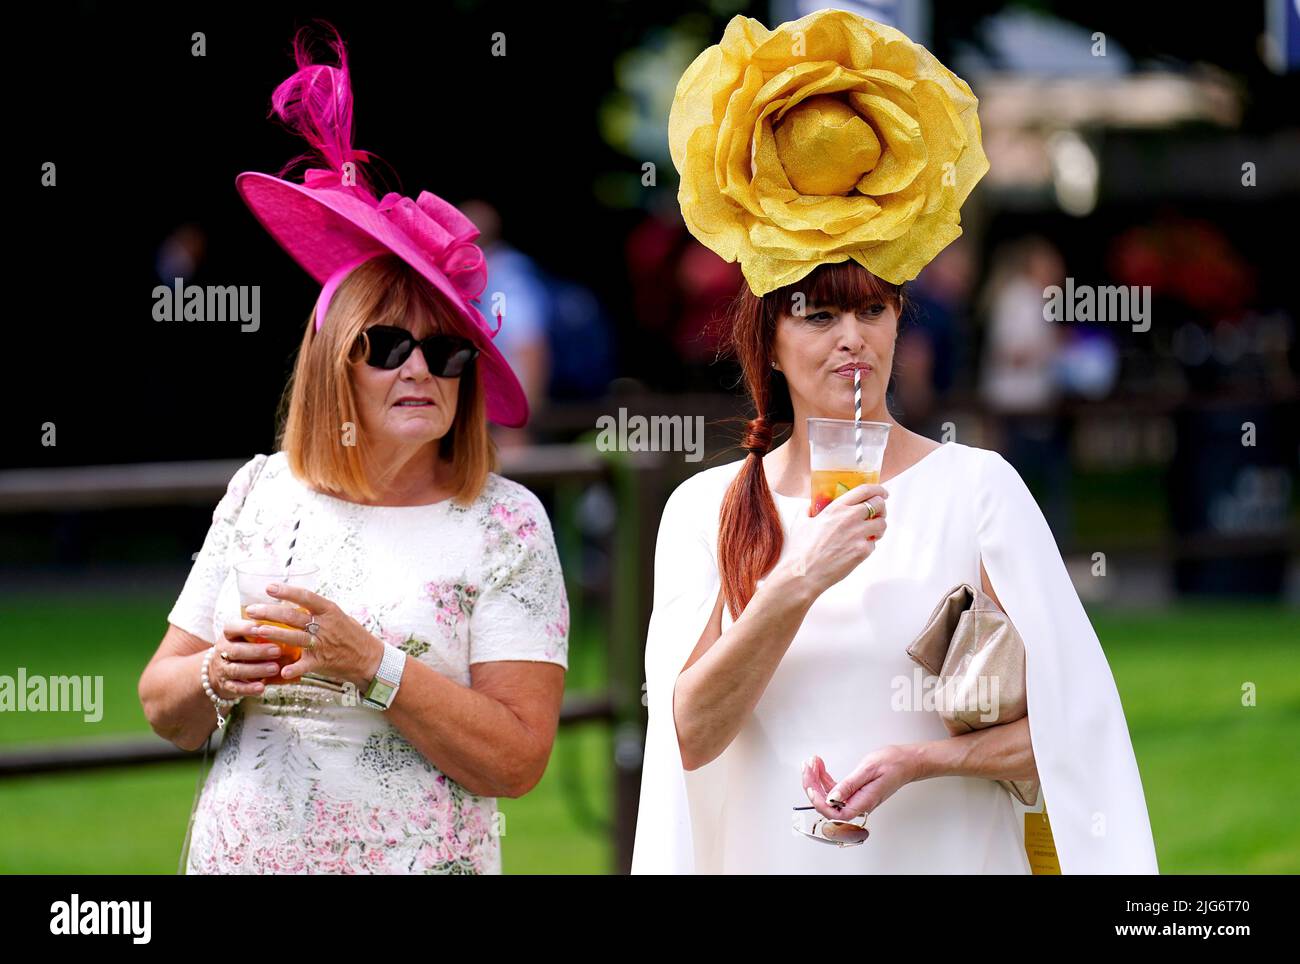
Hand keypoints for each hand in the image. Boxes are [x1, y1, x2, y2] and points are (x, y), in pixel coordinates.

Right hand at [210, 630, 282, 698]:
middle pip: (236, 650)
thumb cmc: (241, 648)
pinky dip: (249, 688)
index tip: (261, 628)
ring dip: (257, 669)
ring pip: (237, 670)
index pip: (231, 628)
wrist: (218, 671)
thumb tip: (287, 632)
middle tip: (277, 651)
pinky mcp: (226, 686)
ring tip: (274, 669)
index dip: (244, 628)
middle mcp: (222, 651)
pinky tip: (261, 688)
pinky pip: (236, 687)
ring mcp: (223, 669)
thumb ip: (260, 634)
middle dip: (257, 651)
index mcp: (227, 636)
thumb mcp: (244, 638)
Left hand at [243, 583, 383, 689]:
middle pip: (293, 616)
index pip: (305, 597)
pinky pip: (305, 665)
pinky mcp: (322, 661)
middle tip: (251, 610)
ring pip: (294, 637)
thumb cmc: (352, 636)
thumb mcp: (337, 617)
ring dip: (274, 634)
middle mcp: (325, 625)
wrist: (369, 658)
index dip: (286, 591)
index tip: (268, 587)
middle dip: (269, 612)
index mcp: (329, 611)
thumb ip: (316, 612)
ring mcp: (323, 643)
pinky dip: (293, 669)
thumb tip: (292, 602)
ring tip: (257, 631)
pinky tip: (282, 671)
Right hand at [787, 483, 887, 593]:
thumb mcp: (800, 523)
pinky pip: (874, 544)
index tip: (882, 493)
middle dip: (882, 508)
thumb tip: (810, 507)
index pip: (864, 490)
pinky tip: (858, 549)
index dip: (878, 489)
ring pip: (882, 524)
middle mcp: (850, 518)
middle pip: (879, 504)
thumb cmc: (800, 550)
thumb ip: (807, 510)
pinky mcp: (862, 551)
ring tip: (871, 532)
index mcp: (836, 508)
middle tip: (878, 513)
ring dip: (879, 527)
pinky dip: (869, 546)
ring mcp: (858, 535)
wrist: (805, 573)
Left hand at [801, 746, 917, 822]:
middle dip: (813, 785)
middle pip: (827, 804)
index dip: (817, 801)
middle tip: (808, 766)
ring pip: (828, 796)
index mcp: (862, 803)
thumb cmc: (893, 764)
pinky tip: (821, 767)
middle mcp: (858, 805)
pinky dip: (825, 778)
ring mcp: (855, 800)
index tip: (810, 785)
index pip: (833, 813)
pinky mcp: (854, 793)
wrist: (906, 762)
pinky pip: (835, 790)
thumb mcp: (868, 770)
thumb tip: (832, 799)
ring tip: (813, 762)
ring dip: (817, 780)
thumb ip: (849, 785)